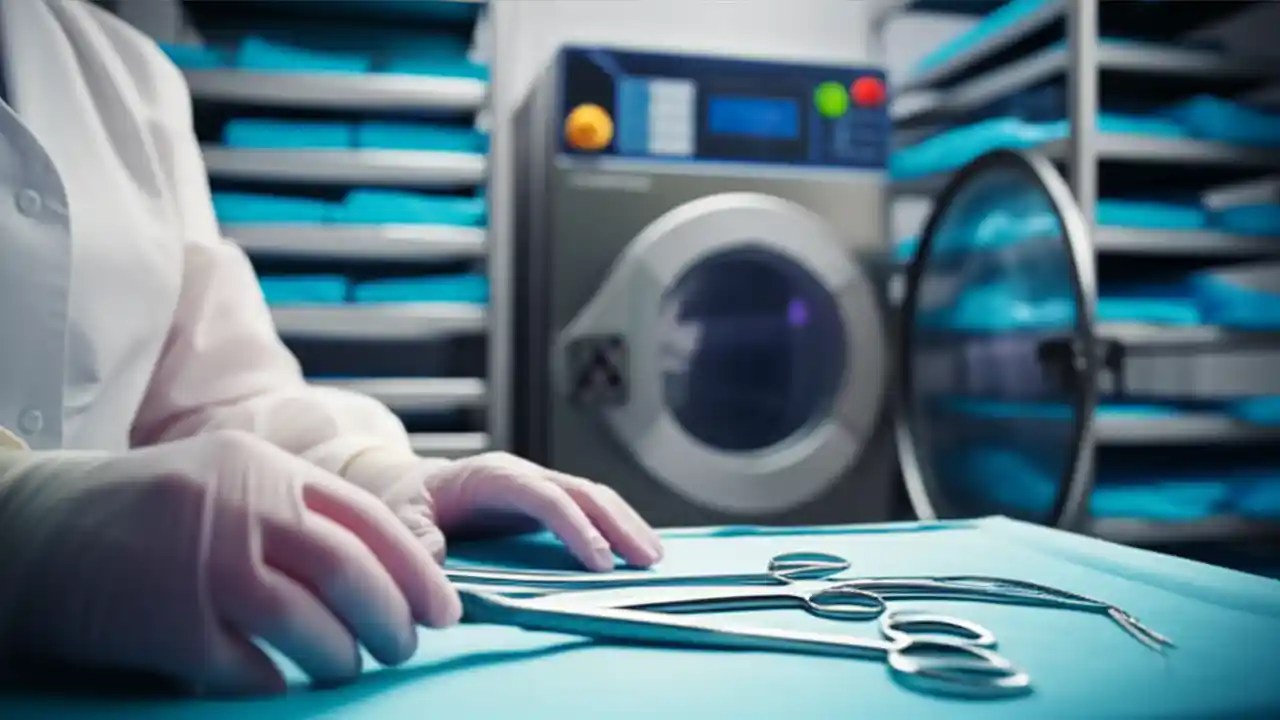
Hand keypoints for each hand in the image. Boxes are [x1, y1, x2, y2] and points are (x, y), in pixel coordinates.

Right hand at [0, 430, 459, 695]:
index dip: (418, 571)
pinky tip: (281, 684)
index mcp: (263, 469)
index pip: (369, 520)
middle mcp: (240, 511)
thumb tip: (386, 568)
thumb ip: (295, 510)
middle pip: (352, 574)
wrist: (32, 530)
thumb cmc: (143, 512)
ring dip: (343, 658)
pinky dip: (278, 684)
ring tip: (346, 666)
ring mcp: (204, 568)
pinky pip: (252, 671)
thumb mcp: (225, 481)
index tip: (444, 609)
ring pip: (311, 627)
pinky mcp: (171, 626)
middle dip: (393, 620)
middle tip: (404, 646)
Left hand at [376, 452, 662, 571]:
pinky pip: (588, 509)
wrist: (405, 485)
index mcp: (494, 476)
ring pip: (593, 497)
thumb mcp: (400, 516)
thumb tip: (437, 563)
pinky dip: (615, 527)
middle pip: (583, 491)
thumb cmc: (404, 501)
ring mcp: (538, 486)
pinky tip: (635, 551)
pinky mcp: (544, 503)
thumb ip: (418, 537)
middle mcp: (524, 475)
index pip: (545, 497)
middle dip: (618, 524)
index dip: (575, 527)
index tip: (600, 563)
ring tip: (654, 558)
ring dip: (626, 524)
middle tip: (648, 560)